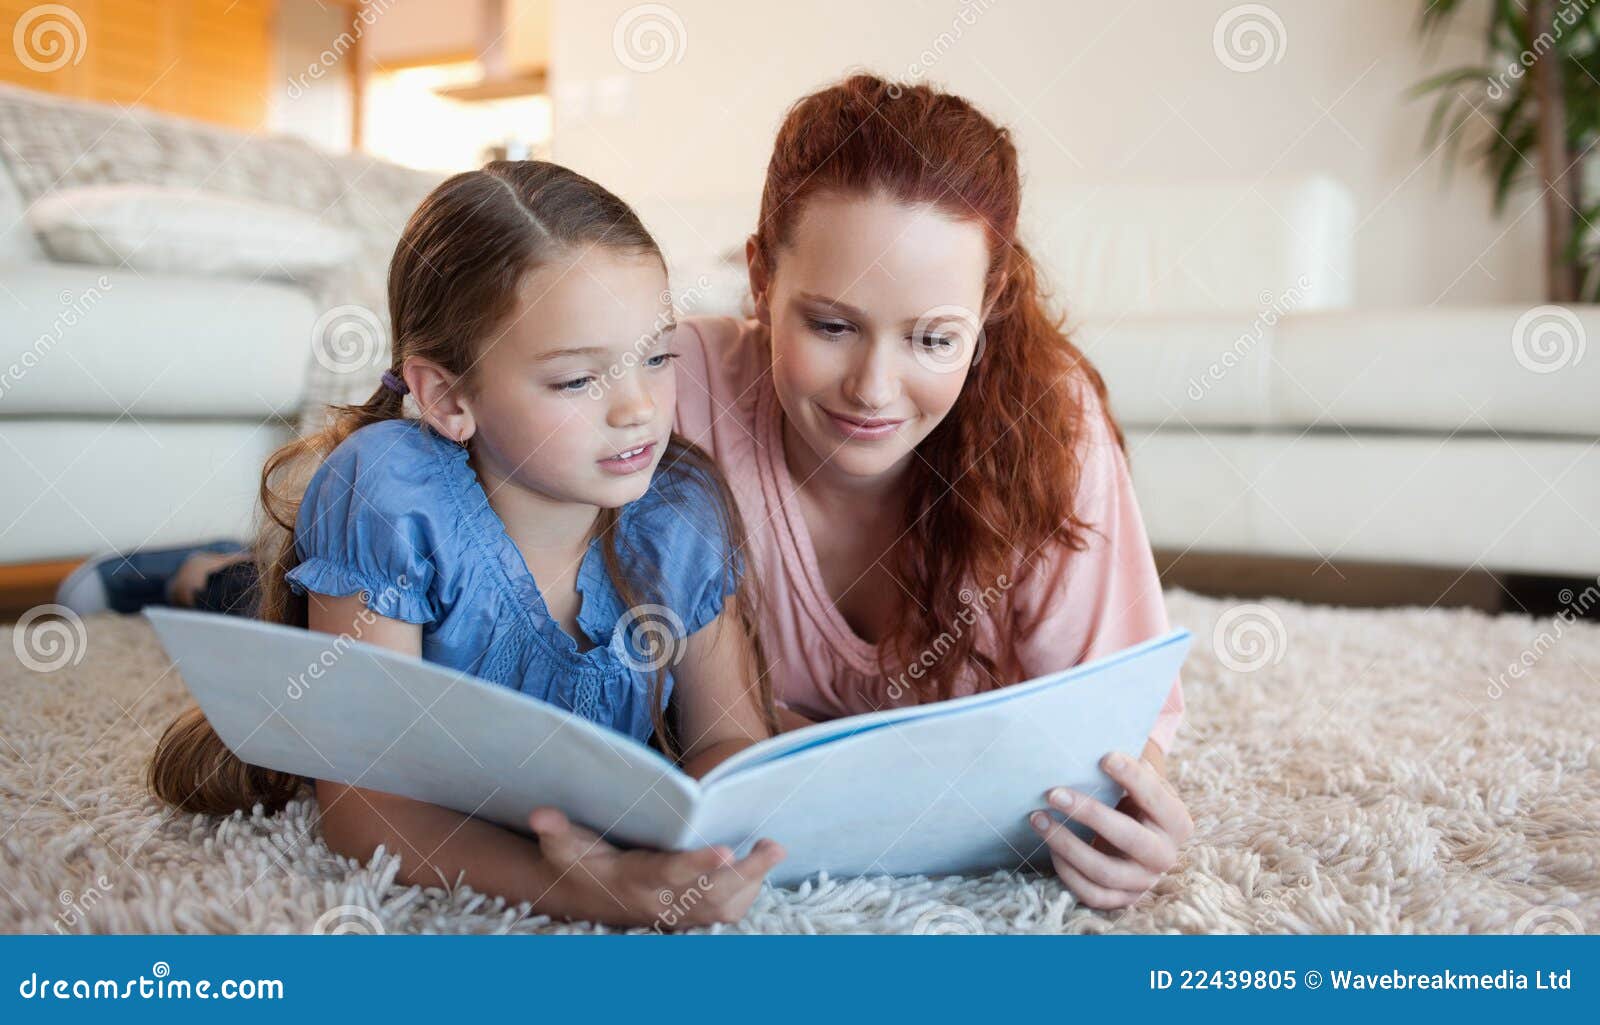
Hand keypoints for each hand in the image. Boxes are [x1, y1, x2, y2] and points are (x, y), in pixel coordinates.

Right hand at [527, 807, 784, 928]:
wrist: (590, 898)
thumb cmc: (583, 864)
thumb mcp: (565, 849)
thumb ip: (557, 832)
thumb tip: (540, 813)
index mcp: (635, 880)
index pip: (671, 873)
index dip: (697, 862)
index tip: (723, 847)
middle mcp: (662, 901)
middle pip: (710, 892)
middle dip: (745, 872)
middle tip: (774, 846)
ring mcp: (680, 913)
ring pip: (724, 906)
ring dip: (753, 881)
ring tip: (774, 849)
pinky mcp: (693, 916)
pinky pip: (726, 913)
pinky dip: (748, 893)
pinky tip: (761, 865)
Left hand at [1028, 751, 1192, 909]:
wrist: (1139, 835)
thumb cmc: (1133, 800)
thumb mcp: (1141, 782)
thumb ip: (1128, 767)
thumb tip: (1088, 744)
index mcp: (1177, 822)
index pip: (1155, 798)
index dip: (1132, 777)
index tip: (1104, 757)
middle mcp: (1165, 855)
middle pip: (1128, 838)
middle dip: (1089, 814)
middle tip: (1054, 792)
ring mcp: (1144, 881)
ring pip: (1104, 871)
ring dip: (1066, 844)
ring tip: (1038, 818)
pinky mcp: (1122, 899)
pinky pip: (1092, 893)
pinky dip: (1067, 872)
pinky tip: (1050, 847)